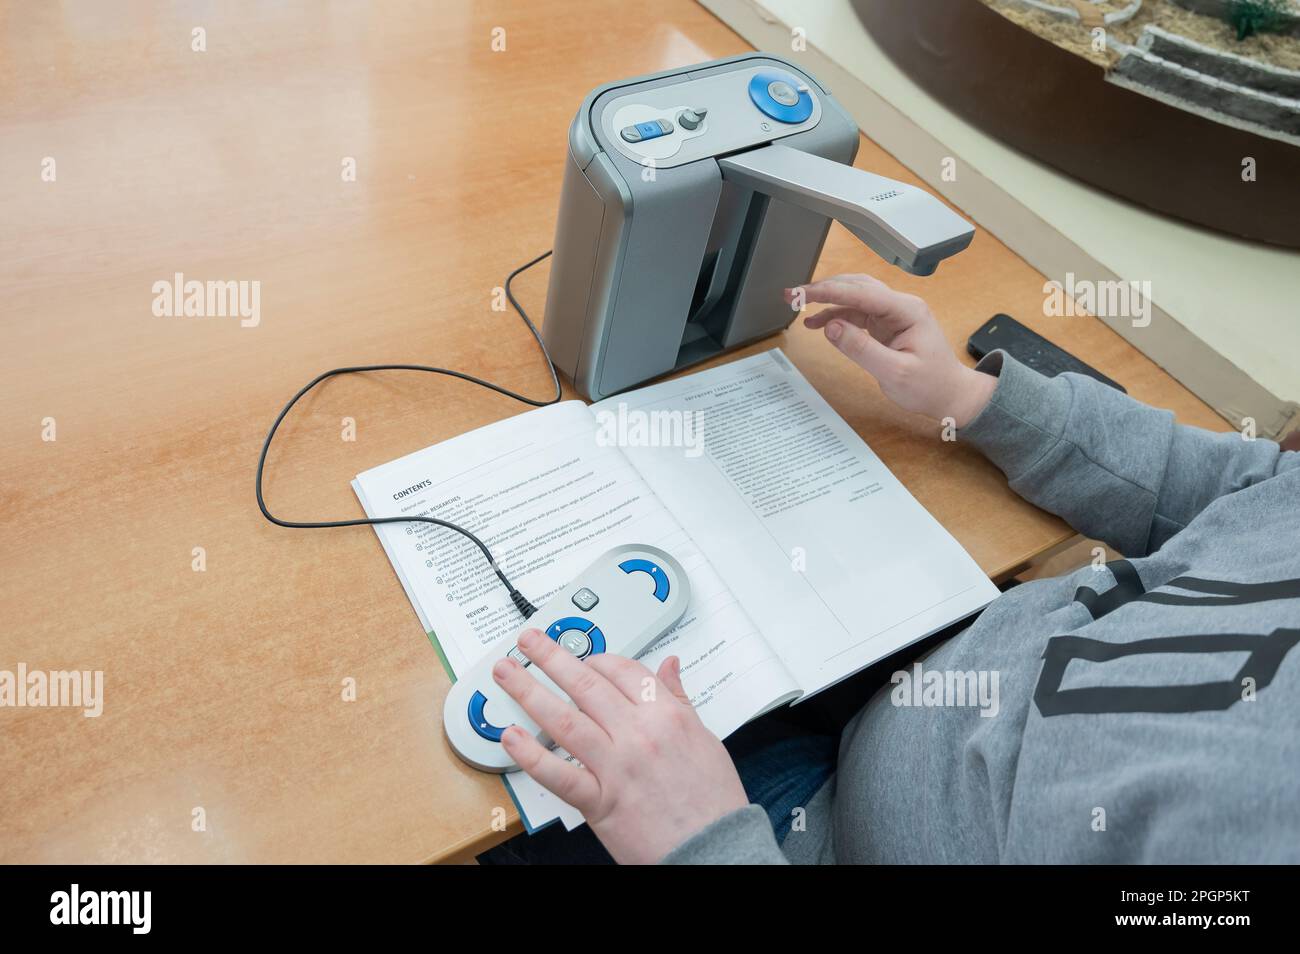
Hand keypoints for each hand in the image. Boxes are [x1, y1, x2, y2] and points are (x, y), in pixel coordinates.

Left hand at [491, 628, 748, 864]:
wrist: (716, 849)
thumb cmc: (713, 801)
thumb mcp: (704, 738)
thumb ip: (679, 699)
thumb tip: (670, 666)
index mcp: (667, 716)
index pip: (622, 671)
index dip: (595, 658)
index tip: (581, 655)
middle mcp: (639, 735)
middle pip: (586, 684)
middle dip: (552, 657)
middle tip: (528, 641)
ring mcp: (616, 767)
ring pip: (565, 719)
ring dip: (529, 691)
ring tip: (506, 672)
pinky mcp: (600, 802)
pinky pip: (558, 774)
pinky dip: (531, 755)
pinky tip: (511, 737)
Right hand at [785, 274, 996, 427]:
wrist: (951, 395)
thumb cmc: (930, 386)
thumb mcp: (894, 373)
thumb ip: (862, 349)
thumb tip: (831, 327)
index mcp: (907, 311)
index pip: (861, 293)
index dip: (828, 291)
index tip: (801, 294)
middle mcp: (901, 306)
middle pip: (856, 286)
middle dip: (823, 288)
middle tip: (793, 295)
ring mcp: (894, 313)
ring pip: (855, 296)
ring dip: (828, 299)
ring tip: (799, 306)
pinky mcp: (887, 324)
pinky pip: (857, 312)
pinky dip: (836, 314)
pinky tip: (819, 323)